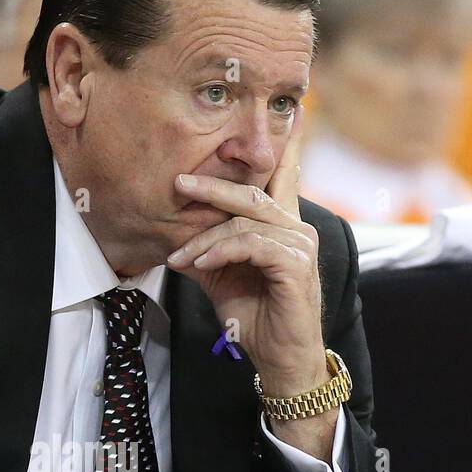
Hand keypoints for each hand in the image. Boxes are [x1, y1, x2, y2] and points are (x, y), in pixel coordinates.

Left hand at [166, 106, 326, 397]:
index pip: (282, 179)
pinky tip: (201, 265)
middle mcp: (297, 229)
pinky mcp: (296, 265)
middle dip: (212, 185)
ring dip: (204, 239)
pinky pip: (251, 245)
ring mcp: (300, 245)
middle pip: (251, 193)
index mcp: (283, 227)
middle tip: (179, 181)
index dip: (284, 147)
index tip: (288, 112)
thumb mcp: (221, 280)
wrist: (280, 359)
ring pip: (245, 222)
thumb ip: (205, 253)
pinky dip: (221, 251)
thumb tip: (171, 238)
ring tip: (179, 257)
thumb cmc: (256, 319)